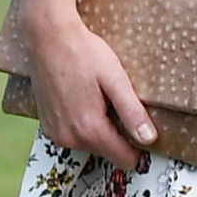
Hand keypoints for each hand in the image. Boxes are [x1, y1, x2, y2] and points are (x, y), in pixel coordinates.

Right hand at [25, 0, 158, 174]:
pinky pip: (74, 136)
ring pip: (90, 145)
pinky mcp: (47, 125)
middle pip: (107, 152)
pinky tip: (88, 102)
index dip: (140, 152)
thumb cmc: (83, 53)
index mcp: (88, 128)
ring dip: (102, 130)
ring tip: (103, 101)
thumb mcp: (115, 80)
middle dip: (120, 137)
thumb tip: (149, 139)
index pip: (123, 158)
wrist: (48, 38)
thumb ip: (132, 113)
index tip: (149, 139)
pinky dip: (85, 126)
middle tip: (123, 107)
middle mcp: (68, 137)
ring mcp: (55, 133)